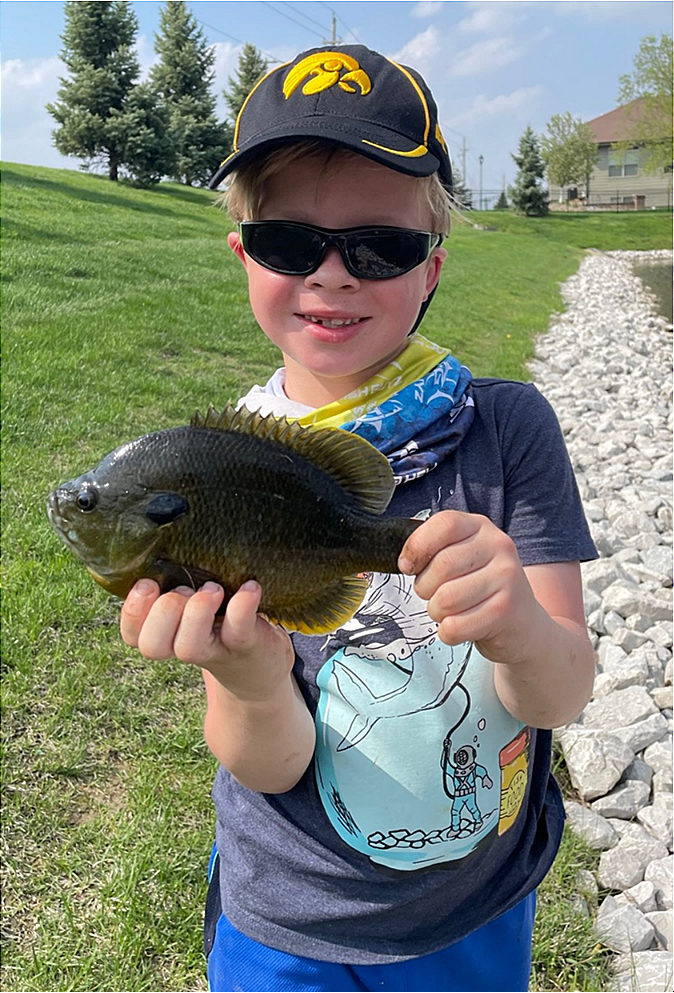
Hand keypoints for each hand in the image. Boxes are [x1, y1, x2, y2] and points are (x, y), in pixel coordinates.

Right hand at [120, 579, 294, 702]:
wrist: (260, 665)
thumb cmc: (220, 622)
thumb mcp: (192, 605)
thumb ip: (174, 583)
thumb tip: (164, 545)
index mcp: (165, 634)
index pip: (132, 634)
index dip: (132, 612)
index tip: (147, 583)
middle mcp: (185, 647)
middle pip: (152, 646)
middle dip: (163, 611)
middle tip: (185, 590)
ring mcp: (215, 649)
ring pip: (188, 647)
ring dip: (196, 612)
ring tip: (214, 589)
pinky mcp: (247, 645)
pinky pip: (239, 630)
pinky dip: (242, 606)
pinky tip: (250, 587)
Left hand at [398, 510, 542, 663]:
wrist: (522, 625)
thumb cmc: (481, 589)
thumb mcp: (462, 557)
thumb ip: (435, 549)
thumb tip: (404, 560)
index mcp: (481, 528)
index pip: (444, 524)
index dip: (417, 547)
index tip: (408, 566)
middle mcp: (499, 547)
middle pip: (441, 565)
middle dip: (424, 588)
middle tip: (434, 594)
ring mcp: (507, 578)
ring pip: (445, 599)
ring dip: (437, 612)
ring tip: (452, 611)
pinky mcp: (506, 611)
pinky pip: (454, 626)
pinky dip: (449, 633)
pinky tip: (463, 626)